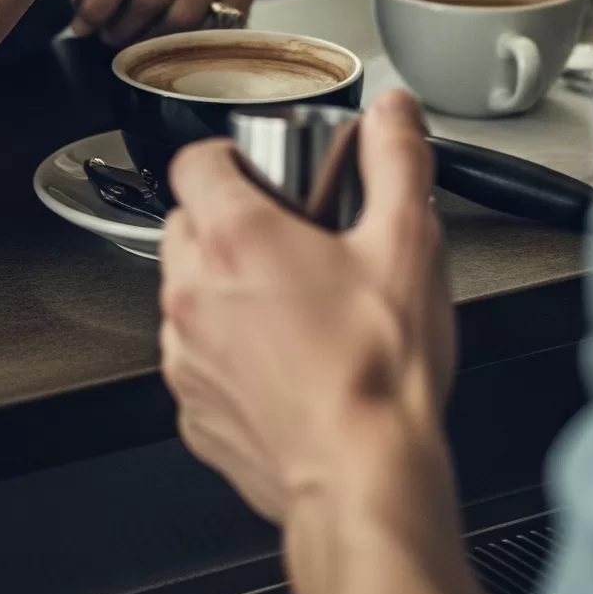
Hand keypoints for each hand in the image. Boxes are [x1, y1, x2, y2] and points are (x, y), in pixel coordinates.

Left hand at [159, 91, 455, 525]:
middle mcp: (194, 295)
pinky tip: (286, 359)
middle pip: (184, 224)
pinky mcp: (195, 413)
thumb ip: (397, 160)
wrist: (364, 478)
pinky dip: (228, 351)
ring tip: (291, 300)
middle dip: (228, 218)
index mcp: (237, 240)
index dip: (227, 153)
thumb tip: (392, 115)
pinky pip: (197, 359)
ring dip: (224, 286)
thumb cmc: (378, 372)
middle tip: (289, 233)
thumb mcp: (408, 241)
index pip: (194, 162)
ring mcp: (187, 359)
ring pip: (185, 293)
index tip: (259, 166)